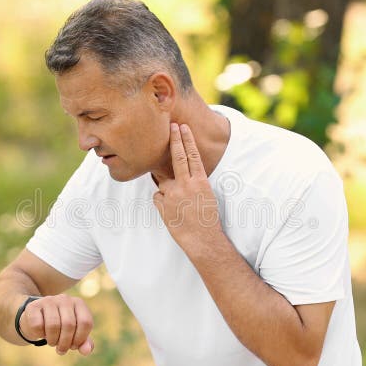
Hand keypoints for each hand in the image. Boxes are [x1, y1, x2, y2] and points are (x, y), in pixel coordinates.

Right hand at [20, 294, 93, 355]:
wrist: (36, 320)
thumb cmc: (59, 328)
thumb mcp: (73, 334)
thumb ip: (83, 342)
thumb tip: (87, 350)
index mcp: (78, 303)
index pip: (86, 322)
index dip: (80, 339)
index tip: (73, 346)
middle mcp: (65, 299)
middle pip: (69, 325)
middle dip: (65, 343)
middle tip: (61, 350)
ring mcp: (48, 300)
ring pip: (53, 325)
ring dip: (52, 340)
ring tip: (52, 342)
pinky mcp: (33, 306)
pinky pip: (37, 325)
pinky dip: (39, 335)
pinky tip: (41, 333)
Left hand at [153, 123, 222, 251]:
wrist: (201, 239)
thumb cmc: (207, 219)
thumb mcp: (206, 195)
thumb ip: (194, 182)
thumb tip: (182, 172)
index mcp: (200, 181)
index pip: (192, 155)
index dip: (187, 139)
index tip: (183, 127)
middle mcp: (186, 184)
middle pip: (177, 157)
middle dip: (174, 139)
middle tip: (171, 126)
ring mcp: (173, 194)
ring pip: (163, 182)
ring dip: (168, 189)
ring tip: (179, 204)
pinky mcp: (162, 205)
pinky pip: (158, 197)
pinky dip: (162, 202)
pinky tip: (172, 211)